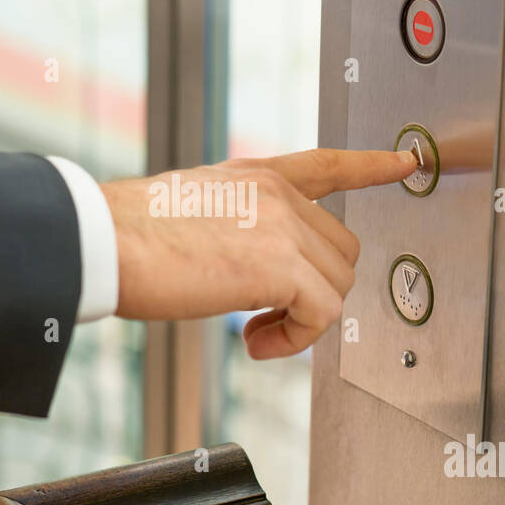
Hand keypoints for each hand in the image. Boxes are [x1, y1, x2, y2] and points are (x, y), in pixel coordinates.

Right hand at [100, 148, 416, 358]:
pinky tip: (253, 343)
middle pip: (340, 248)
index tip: (404, 161)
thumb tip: (245, 266)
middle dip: (314, 289)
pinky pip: (322, 314)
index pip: (326, 165)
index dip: (370, 165)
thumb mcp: (191, 210)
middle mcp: (275, 193)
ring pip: (337, 284)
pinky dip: (294, 340)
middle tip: (266, 317)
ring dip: (302, 319)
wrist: (100, 240)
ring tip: (254, 332)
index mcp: (253, 176)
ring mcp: (282, 225)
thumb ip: (234, 224)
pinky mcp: (280, 266)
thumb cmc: (125, 235)